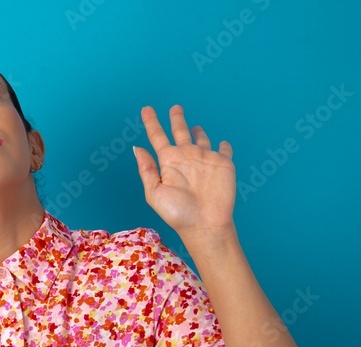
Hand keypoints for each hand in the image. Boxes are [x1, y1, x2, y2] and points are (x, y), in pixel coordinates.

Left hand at [132, 104, 236, 242]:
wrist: (204, 224)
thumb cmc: (177, 213)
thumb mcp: (155, 192)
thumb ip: (147, 170)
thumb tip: (137, 148)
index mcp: (168, 161)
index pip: (157, 136)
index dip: (151, 122)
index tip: (146, 109)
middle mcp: (186, 157)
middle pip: (180, 131)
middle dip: (177, 119)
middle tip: (175, 107)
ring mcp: (205, 159)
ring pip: (201, 139)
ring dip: (199, 132)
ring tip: (196, 127)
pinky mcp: (223, 163)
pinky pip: (223, 150)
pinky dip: (223, 145)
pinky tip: (222, 143)